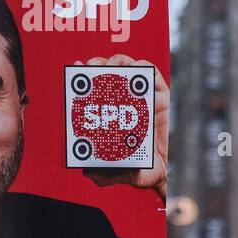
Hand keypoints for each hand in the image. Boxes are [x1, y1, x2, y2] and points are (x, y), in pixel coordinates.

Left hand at [74, 54, 167, 201]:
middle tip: (94, 68)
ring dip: (120, 61)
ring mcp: (142, 97)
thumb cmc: (136, 169)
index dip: (83, 75)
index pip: (93, 88)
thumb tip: (88, 173)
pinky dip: (145, 70)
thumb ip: (104, 175)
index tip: (76, 68)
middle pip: (108, 73)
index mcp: (108, 114)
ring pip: (128, 69)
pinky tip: (138, 74)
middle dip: (99, 64)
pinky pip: (153, 76)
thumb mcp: (117, 173)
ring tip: (114, 67)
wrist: (161, 172)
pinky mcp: (161, 96)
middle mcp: (124, 102)